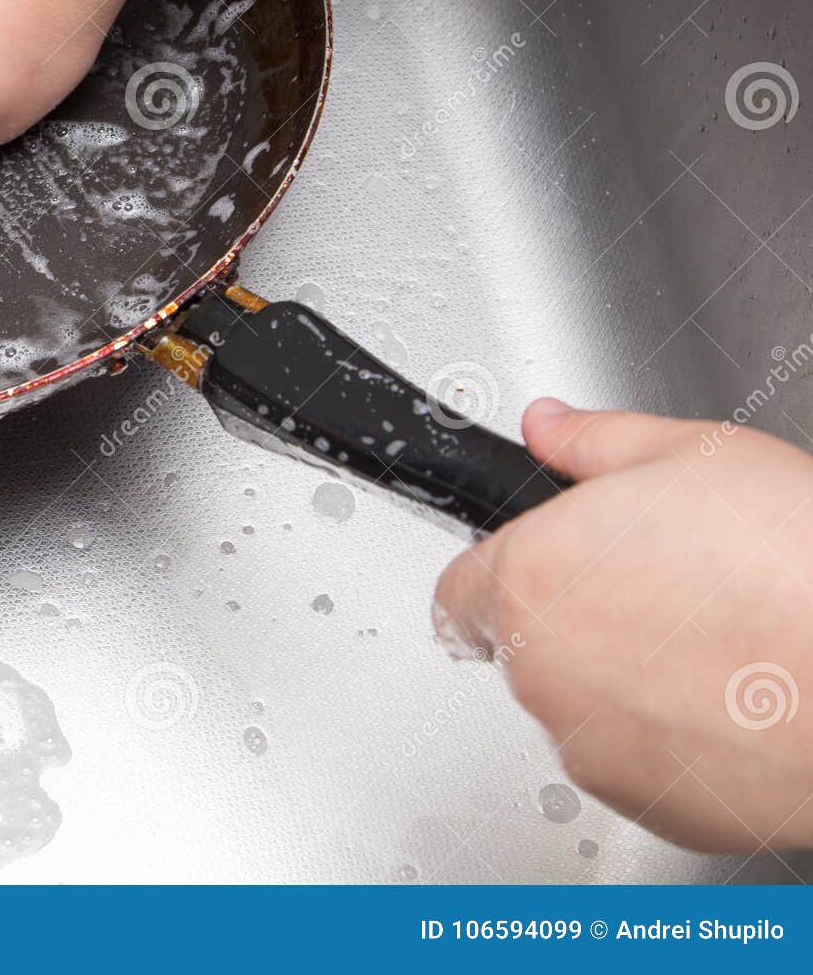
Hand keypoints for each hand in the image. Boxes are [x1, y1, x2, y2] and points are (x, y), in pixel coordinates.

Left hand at [435, 399, 812, 852]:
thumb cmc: (798, 563)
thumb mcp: (693, 453)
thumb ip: (593, 442)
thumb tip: (547, 427)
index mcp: (530, 579)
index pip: (458, 592)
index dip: (500, 574)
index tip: (544, 568)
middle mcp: (543, 672)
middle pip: (523, 648)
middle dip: (575, 620)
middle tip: (660, 590)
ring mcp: (594, 747)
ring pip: (581, 709)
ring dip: (622, 681)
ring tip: (711, 641)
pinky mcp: (652, 808)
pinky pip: (638, 764)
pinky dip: (672, 739)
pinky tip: (732, 697)